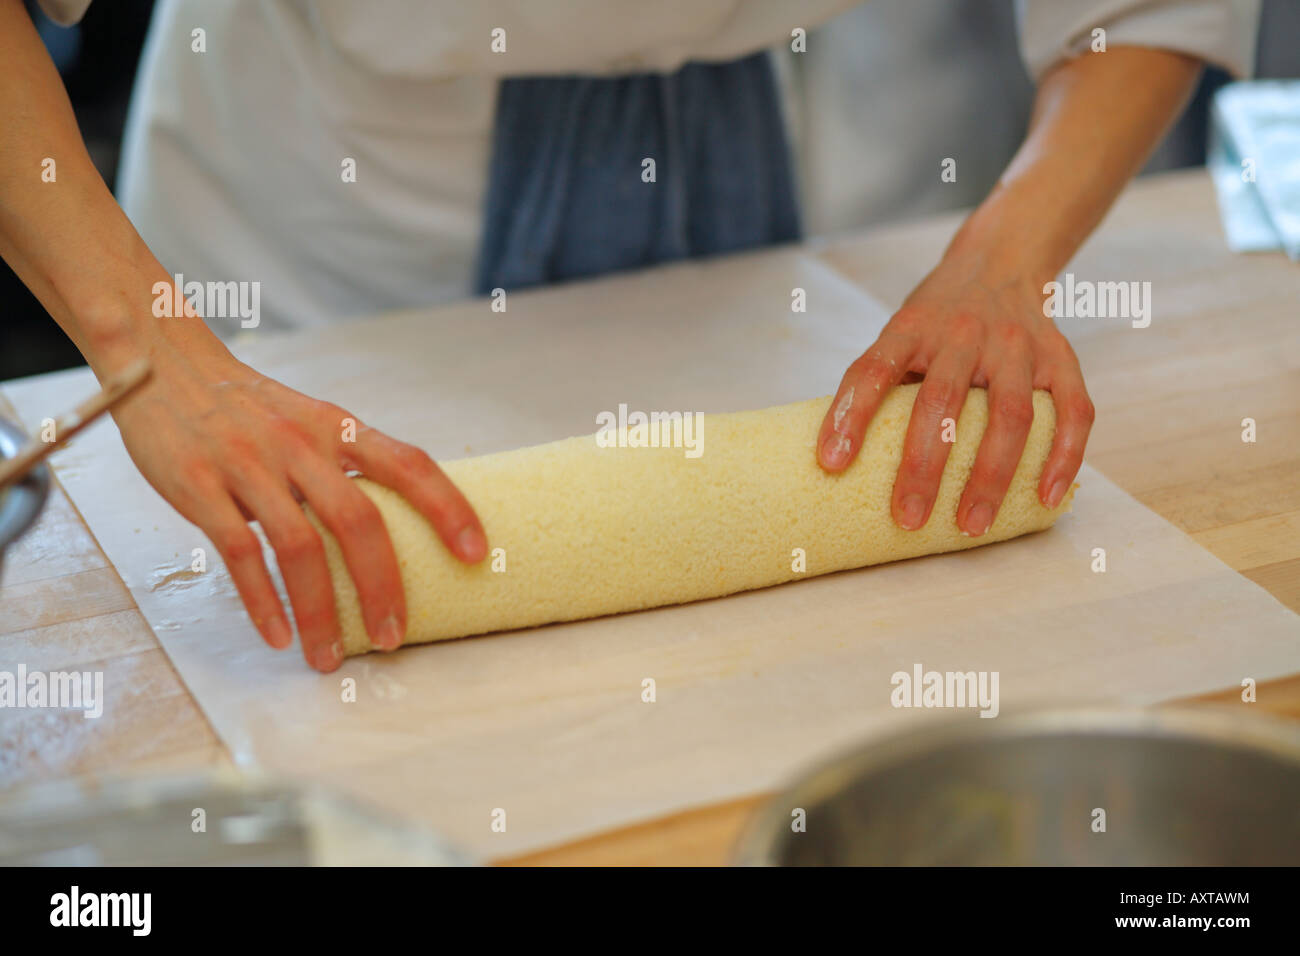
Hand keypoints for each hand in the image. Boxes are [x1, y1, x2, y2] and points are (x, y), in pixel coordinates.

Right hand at [111, 327, 486, 671]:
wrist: (166, 368)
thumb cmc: (252, 408)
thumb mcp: (312, 420)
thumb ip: (350, 465)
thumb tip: (402, 525)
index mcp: (337, 427)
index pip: (408, 464)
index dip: (447, 508)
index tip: (476, 553)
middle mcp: (299, 444)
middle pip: (358, 519)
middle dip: (382, 586)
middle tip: (394, 636)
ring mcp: (248, 466)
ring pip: (298, 548)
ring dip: (321, 611)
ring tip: (331, 657)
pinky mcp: (200, 489)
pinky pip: (239, 554)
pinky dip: (262, 602)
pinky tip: (279, 636)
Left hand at [815, 262, 1092, 534]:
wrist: (1000, 260)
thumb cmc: (936, 317)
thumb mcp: (900, 332)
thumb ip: (882, 382)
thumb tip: (843, 459)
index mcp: (911, 326)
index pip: (873, 369)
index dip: (850, 415)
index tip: (832, 464)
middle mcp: (964, 332)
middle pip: (942, 401)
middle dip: (923, 467)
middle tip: (908, 519)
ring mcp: (1017, 344)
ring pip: (1008, 414)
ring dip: (990, 476)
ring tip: (971, 526)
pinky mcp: (1061, 356)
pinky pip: (1072, 410)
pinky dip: (1063, 456)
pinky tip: (1045, 496)